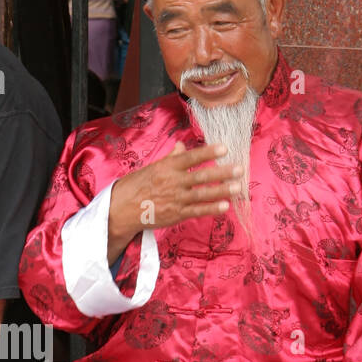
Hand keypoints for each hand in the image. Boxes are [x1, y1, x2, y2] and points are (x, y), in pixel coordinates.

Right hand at [106, 141, 241, 262]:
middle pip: (201, 176)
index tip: (224, 148)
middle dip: (222, 173)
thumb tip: (181, 146)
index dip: (208, 152)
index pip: (191, 158)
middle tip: (239, 169)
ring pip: (202, 194)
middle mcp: (172, 182)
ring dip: (221, 191)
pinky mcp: (176, 214)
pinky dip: (211, 209)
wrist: (122, 210)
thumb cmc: (137, 186)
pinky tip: (225, 206)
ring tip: (237, 187)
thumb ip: (171, 158)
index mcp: (167, 167)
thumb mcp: (152, 168)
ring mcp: (175, 199)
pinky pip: (197, 211)